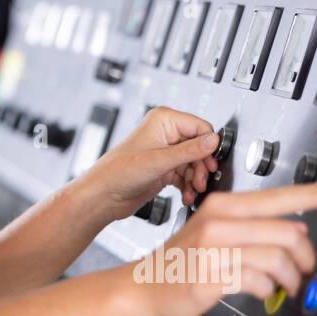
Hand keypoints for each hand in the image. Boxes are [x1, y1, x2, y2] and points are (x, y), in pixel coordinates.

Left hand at [75, 106, 219, 222]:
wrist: (103, 195)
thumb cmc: (119, 172)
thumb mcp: (160, 160)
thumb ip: (190, 150)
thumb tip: (213, 140)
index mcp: (163, 120)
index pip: (200, 127)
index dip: (208, 146)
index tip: (211, 164)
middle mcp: (165, 133)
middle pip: (199, 147)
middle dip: (201, 166)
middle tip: (200, 181)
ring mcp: (164, 151)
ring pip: (194, 163)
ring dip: (195, 179)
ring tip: (192, 191)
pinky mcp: (164, 167)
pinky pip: (185, 174)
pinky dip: (188, 185)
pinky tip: (185, 194)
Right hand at [127, 179, 316, 315]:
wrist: (142, 288)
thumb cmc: (181, 262)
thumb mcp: (213, 233)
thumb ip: (252, 228)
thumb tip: (297, 231)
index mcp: (222, 206)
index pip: (277, 196)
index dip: (313, 194)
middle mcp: (218, 222)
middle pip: (286, 231)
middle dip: (305, 256)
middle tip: (305, 268)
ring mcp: (212, 250)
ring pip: (277, 258)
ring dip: (289, 278)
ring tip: (286, 285)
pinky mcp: (210, 277)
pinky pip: (258, 282)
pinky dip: (267, 290)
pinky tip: (260, 291)